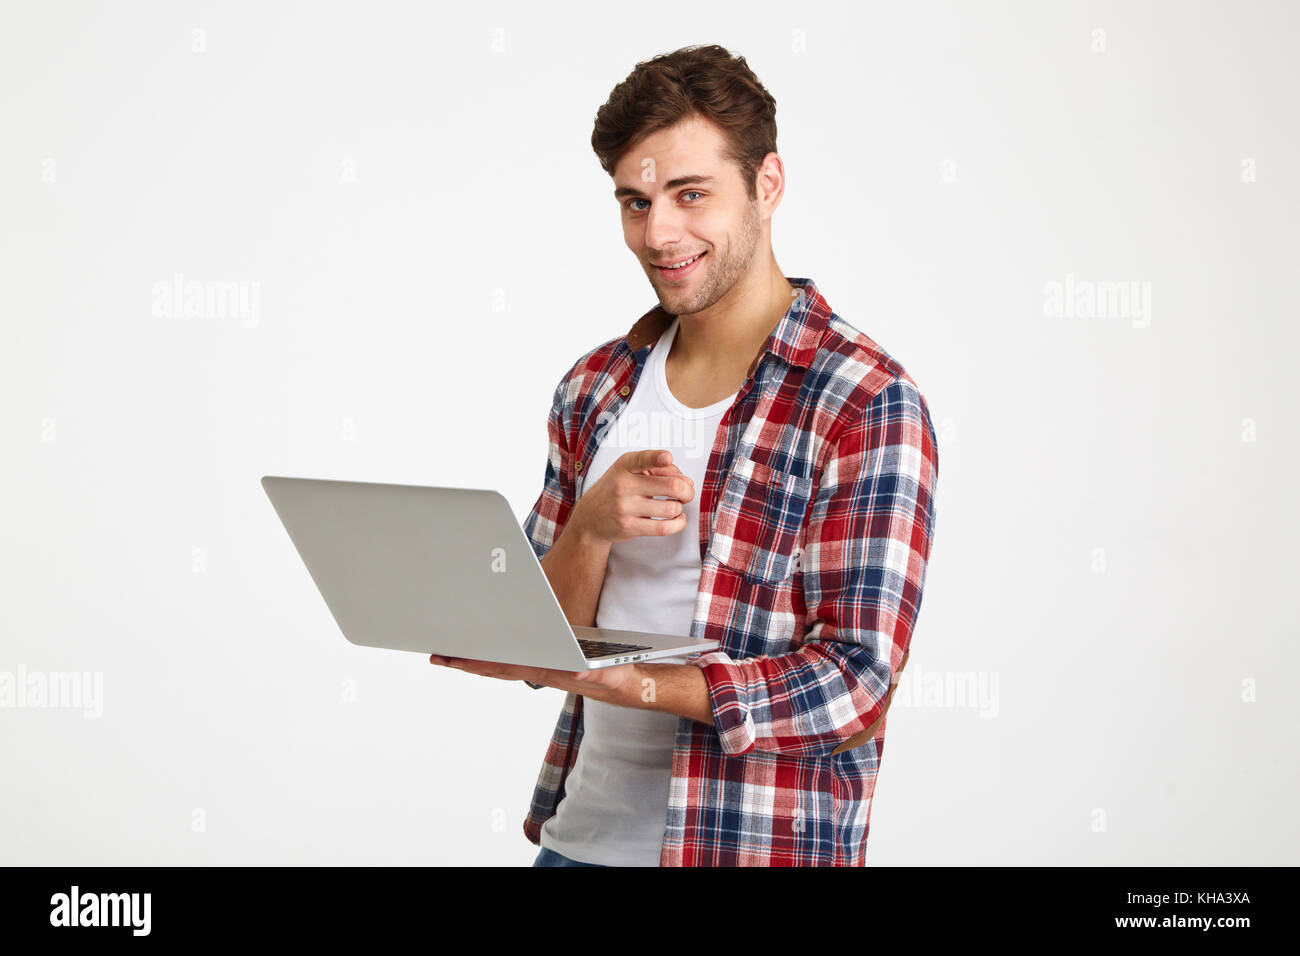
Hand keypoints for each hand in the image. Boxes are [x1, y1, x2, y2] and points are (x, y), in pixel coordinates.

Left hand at [429, 654, 642, 703]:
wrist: (629, 686)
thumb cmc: (619, 677)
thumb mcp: (610, 672)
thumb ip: (595, 673)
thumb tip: (577, 672)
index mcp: (545, 669)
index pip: (503, 666)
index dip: (476, 662)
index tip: (451, 658)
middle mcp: (538, 670)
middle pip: (493, 667)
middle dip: (464, 662)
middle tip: (436, 655)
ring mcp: (541, 668)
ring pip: (501, 665)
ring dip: (476, 659)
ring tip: (452, 651)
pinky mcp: (548, 663)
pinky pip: (514, 660)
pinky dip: (496, 655)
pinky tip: (489, 650)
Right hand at [569, 448, 693, 543]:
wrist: (590, 517)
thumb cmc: (616, 490)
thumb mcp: (630, 471)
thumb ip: (659, 470)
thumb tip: (688, 482)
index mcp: (624, 465)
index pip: (643, 459)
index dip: (658, 458)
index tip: (667, 458)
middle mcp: (623, 485)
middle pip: (671, 486)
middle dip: (687, 491)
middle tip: (686, 493)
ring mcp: (625, 507)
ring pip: (672, 508)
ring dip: (679, 508)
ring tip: (674, 506)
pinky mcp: (629, 527)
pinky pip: (664, 528)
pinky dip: (678, 524)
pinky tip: (677, 519)